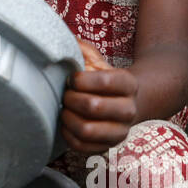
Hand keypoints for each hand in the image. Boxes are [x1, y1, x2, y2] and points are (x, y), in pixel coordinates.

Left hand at [59, 38, 139, 154]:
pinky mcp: (108, 147)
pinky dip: (68, 135)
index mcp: (128, 84)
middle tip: (65, 94)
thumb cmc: (102, 79)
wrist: (124, 103)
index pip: (106, 81)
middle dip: (71, 98)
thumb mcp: (96, 60)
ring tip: (64, 109)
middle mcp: (129, 109)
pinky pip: (82, 146)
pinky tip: (66, 123)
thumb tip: (58, 40)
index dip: (81, 80)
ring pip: (87, 130)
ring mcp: (120, 131)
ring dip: (68, 118)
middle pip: (93, 106)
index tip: (72, 78)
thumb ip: (80, 49)